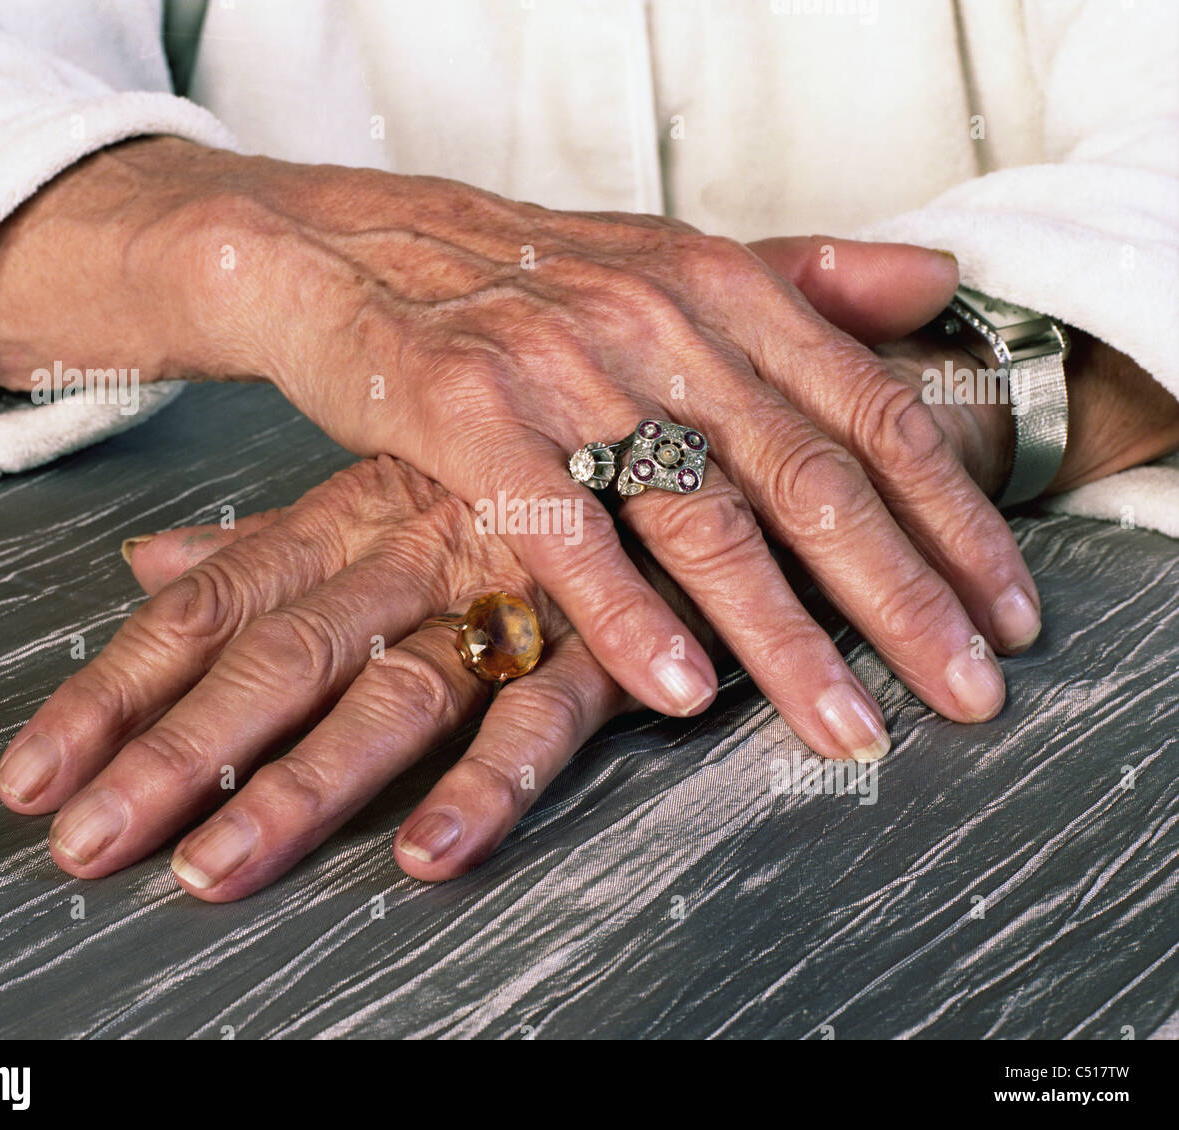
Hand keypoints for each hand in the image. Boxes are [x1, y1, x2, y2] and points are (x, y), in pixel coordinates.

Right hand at [0, 138, 1038, 755]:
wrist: (348, 247)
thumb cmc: (520, 278)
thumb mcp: (669, 258)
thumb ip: (803, 276)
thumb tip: (935, 278)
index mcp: (720, 284)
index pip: (867, 408)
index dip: (949, 514)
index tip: (1005, 609)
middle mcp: (657, 319)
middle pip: (807, 471)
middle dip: (898, 594)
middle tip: (966, 694)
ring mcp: (562, 366)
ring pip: (697, 510)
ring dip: (781, 629)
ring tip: (847, 723)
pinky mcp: (466, 415)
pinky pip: (561, 529)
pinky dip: (626, 612)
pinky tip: (683, 689)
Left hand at [0, 457, 638, 896]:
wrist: (682, 438)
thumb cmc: (525, 470)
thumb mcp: (387, 486)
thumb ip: (273, 542)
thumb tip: (151, 569)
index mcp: (356, 516)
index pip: (216, 605)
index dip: (120, 689)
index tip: (39, 771)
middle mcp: (416, 556)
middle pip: (278, 656)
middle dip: (177, 752)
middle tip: (90, 843)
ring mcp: (509, 597)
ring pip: (394, 691)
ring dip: (304, 784)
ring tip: (220, 866)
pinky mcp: (605, 641)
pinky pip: (545, 713)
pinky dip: (491, 781)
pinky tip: (432, 849)